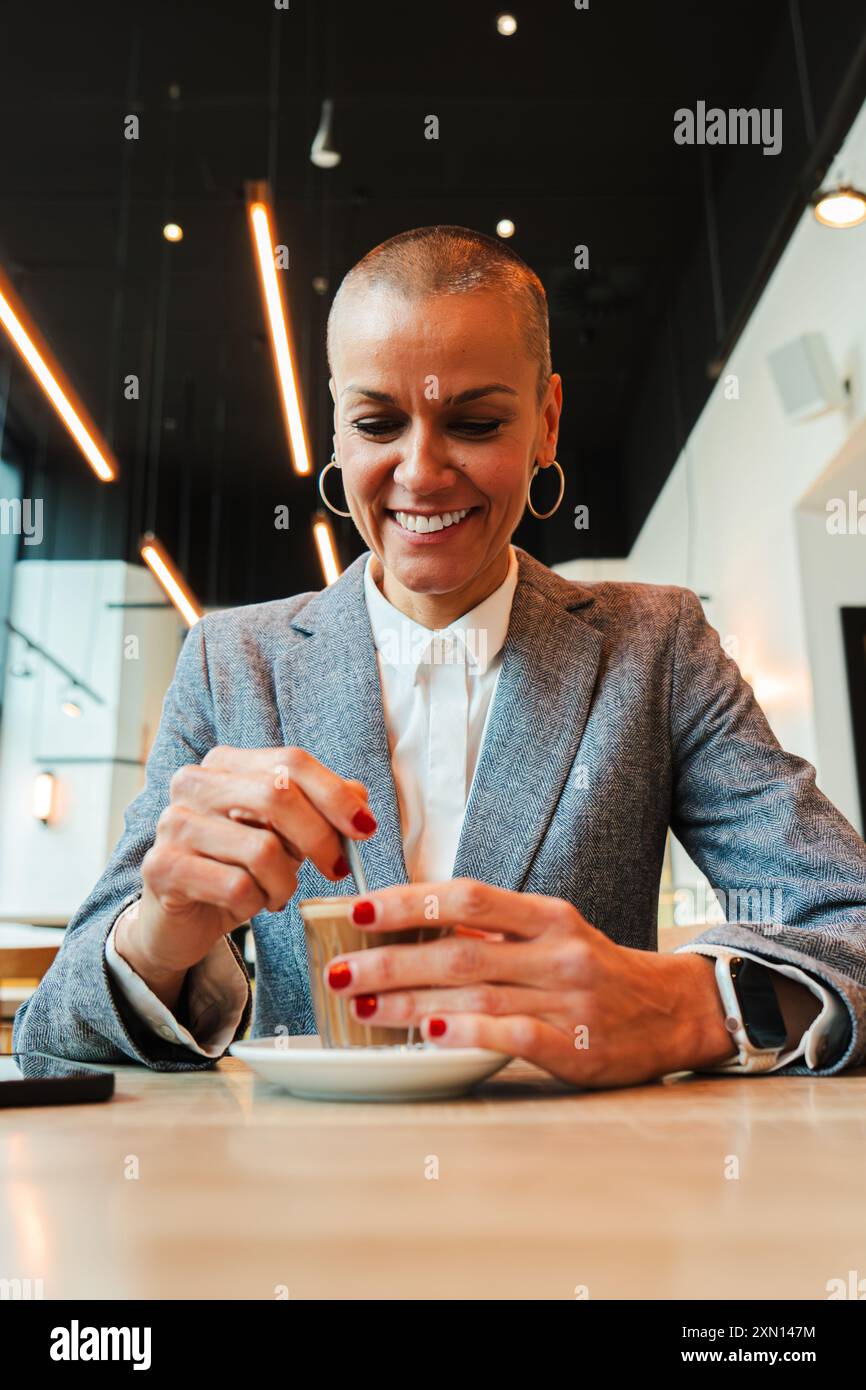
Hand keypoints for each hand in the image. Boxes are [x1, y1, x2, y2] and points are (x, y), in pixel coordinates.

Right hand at [118, 746, 376, 1003]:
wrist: (178, 920)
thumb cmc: (236, 869)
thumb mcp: (284, 835)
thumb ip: (319, 809)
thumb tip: (359, 795)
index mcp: (224, 763)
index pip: (291, 762)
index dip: (335, 795)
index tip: (366, 828)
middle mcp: (193, 783)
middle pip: (278, 795)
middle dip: (320, 838)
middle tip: (336, 869)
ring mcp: (173, 823)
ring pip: (262, 849)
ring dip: (285, 882)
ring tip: (277, 892)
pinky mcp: (162, 867)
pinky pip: (237, 887)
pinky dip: (256, 903)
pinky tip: (248, 904)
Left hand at [323, 879, 736, 1087]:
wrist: (676, 1011)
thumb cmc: (601, 970)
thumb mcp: (554, 934)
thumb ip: (496, 929)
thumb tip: (422, 920)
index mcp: (545, 916)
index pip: (466, 897)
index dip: (409, 902)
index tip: (359, 910)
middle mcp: (555, 951)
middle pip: (458, 949)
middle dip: (389, 961)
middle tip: (337, 972)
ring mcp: (567, 998)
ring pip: (475, 993)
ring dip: (409, 1001)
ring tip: (360, 1007)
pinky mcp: (576, 1046)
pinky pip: (515, 1034)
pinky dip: (470, 1032)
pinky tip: (430, 1034)